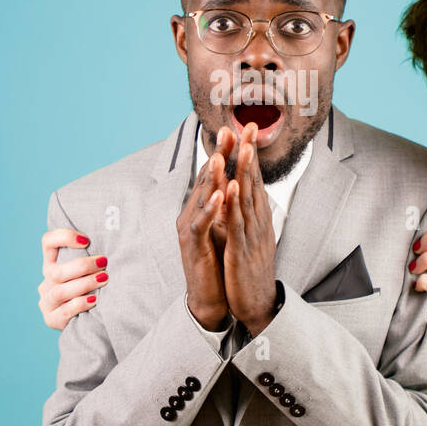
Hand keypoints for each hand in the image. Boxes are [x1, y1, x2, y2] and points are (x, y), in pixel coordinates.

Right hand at [39, 228, 107, 329]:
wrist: (87, 321)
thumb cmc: (92, 289)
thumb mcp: (88, 272)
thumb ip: (92, 259)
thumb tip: (114, 244)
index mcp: (52, 265)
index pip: (48, 242)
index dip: (63, 237)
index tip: (86, 240)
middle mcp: (46, 282)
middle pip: (56, 271)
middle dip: (82, 266)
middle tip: (103, 262)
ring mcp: (47, 302)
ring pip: (59, 291)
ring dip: (84, 284)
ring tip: (104, 279)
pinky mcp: (52, 319)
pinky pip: (65, 311)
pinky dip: (81, 303)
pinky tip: (94, 299)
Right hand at [177, 127, 234, 329]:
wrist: (210, 296)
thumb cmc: (217, 261)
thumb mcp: (223, 227)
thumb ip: (225, 205)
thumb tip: (237, 181)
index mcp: (202, 208)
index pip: (215, 174)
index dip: (225, 152)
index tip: (236, 129)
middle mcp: (192, 213)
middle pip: (206, 179)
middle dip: (218, 154)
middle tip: (227, 130)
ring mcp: (189, 228)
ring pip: (200, 198)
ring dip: (211, 176)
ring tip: (220, 156)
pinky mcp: (192, 246)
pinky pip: (201, 224)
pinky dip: (210, 209)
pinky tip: (221, 195)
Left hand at [222, 123, 278, 336]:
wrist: (258, 304)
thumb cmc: (252, 271)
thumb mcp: (252, 238)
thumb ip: (250, 216)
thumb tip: (251, 196)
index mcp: (258, 218)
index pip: (254, 180)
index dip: (250, 155)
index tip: (248, 130)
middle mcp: (258, 222)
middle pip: (253, 182)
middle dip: (250, 153)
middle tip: (249, 126)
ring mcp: (251, 236)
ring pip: (247, 199)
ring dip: (244, 172)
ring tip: (243, 147)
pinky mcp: (241, 251)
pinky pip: (237, 224)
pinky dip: (234, 204)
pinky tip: (231, 187)